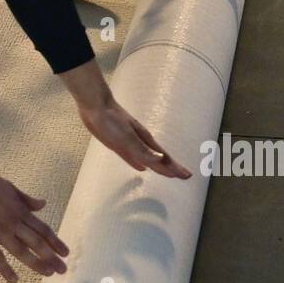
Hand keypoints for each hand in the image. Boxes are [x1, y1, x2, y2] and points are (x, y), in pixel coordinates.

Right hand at [0, 146, 67, 281]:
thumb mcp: (11, 188)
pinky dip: (6, 269)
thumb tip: (43, 204)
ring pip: (21, 251)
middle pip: (37, 242)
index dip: (55, 242)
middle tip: (63, 270)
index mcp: (20, 211)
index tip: (65, 253)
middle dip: (52, 257)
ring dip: (36, 263)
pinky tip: (14, 280)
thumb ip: (27, 200)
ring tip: (48, 273)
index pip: (43, 229)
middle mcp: (13, 222)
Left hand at [57, 59, 189, 177]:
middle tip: (183, 177)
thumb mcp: (127, 136)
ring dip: (158, 167)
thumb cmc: (112, 120)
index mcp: (145, 141)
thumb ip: (142, 149)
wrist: (95, 105)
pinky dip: (139, 163)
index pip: (164, 158)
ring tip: (166, 173)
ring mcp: (130, 143)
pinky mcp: (118, 143)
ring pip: (148, 159)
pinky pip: (133, 157)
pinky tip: (141, 167)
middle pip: (159, 159)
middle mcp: (140, 143)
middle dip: (171, 168)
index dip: (174, 168)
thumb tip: (160, 159)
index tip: (187, 176)